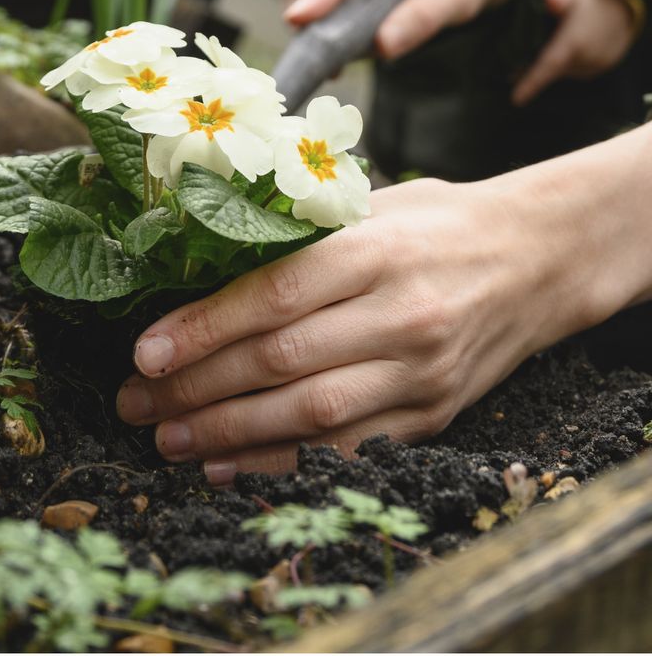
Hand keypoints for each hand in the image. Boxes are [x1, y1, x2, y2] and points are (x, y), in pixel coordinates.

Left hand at [116, 166, 621, 484]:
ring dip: (228, 433)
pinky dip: (282, 463)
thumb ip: (297, 239)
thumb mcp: (371, 206)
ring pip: (310, 414)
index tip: (145, 351)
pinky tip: (225, 467)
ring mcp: (421, 370)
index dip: (203, 327)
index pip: (275, 294)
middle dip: (197, 387)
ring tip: (166, 440)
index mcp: (377, 248)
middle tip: (136, 401)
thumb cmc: (438, 222)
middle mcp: (401, 312)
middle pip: (281, 360)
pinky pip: (348, 448)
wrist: (538, 259)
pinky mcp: (435, 413)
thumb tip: (200, 271)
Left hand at [512, 0, 638, 105]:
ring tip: (538, 56)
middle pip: (551, 71)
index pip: (549, 65)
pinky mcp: (600, 69)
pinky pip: (575, 72)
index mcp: (575, 41)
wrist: (622, 7)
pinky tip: (561, 54)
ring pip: (562, 73)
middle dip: (531, 72)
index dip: (532, 83)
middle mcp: (587, 58)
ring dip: (549, 69)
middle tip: (513, 70)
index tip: (516, 99)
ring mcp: (596, 65)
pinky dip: (564, 67)